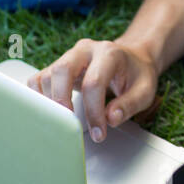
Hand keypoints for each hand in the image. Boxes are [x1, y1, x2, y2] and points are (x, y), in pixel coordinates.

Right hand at [28, 38, 157, 141]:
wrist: (132, 58)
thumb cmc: (137, 75)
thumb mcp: (145, 91)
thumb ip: (129, 105)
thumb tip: (110, 119)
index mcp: (109, 53)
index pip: (94, 82)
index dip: (93, 111)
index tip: (98, 133)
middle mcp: (86, 50)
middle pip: (62, 70)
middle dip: (61, 101)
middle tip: (68, 126)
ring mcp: (69, 56)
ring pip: (48, 75)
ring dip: (50, 102)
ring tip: (64, 122)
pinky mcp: (58, 66)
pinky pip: (39, 79)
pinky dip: (39, 97)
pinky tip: (51, 112)